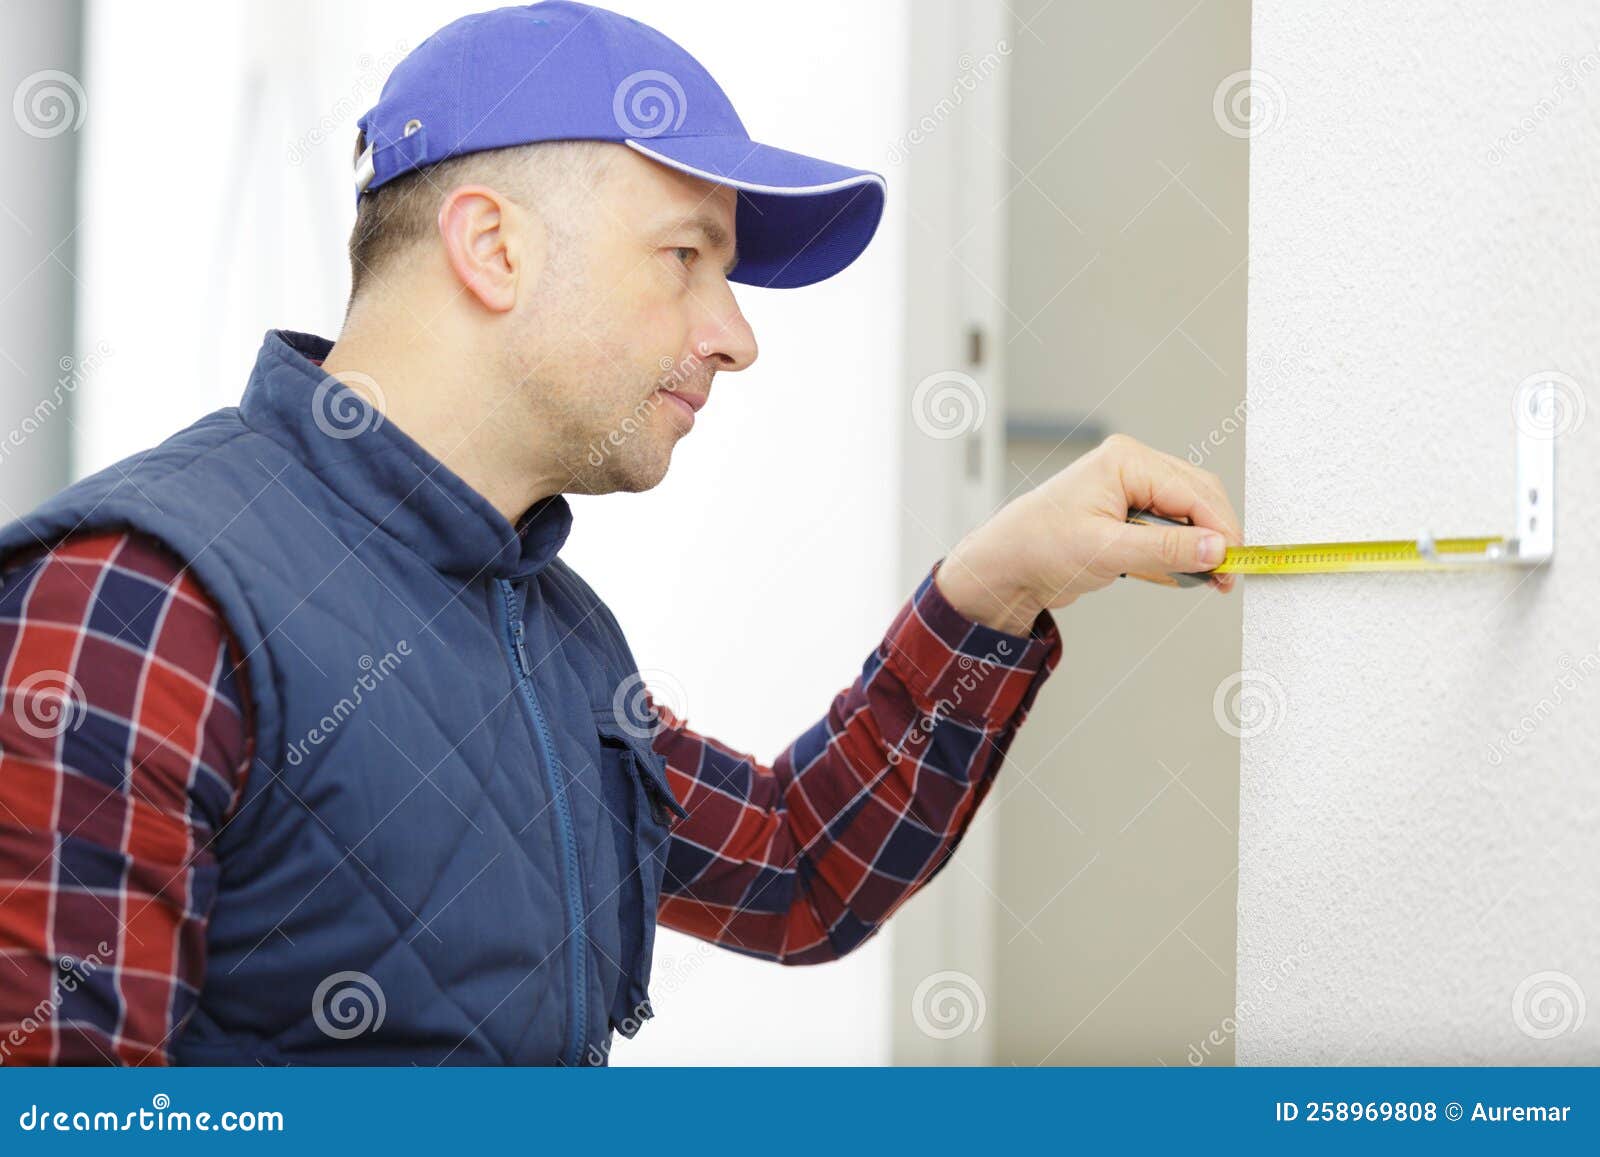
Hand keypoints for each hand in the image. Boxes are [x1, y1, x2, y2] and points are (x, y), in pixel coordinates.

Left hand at [934, 433, 1243, 632]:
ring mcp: (1132, 488)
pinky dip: (1183, 550)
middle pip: (1197, 496)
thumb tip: (1215, 549)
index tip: (1235, 564)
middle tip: (1226, 577)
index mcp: (1126, 461)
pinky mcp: (1130, 513)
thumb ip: (1164, 551)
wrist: (1005, 567)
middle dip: (1215, 536)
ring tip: (1210, 580)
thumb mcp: (1105, 552)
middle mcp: (1132, 467)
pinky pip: (1172, 527)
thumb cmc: (1039, 548)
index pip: (1191, 491)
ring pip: (1189, 512)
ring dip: (1201, 545)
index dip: (1219, 528)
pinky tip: (1187, 573)